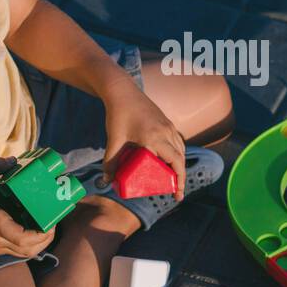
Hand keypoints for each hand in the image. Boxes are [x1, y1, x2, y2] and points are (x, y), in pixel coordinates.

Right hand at [0, 156, 55, 256]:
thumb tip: (14, 161)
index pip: (25, 238)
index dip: (43, 233)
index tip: (53, 219)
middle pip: (30, 250)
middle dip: (47, 238)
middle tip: (54, 221)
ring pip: (24, 253)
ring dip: (39, 243)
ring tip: (46, 225)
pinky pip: (16, 250)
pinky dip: (28, 242)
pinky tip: (31, 226)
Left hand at [101, 81, 186, 200]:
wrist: (122, 91)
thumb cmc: (118, 115)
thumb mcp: (113, 141)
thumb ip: (110, 162)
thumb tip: (106, 181)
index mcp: (155, 138)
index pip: (176, 162)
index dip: (179, 180)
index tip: (178, 194)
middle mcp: (166, 132)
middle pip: (180, 159)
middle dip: (179, 176)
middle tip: (174, 192)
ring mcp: (168, 125)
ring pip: (180, 149)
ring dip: (178, 164)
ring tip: (171, 178)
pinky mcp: (166, 122)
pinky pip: (177, 141)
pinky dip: (176, 153)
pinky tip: (169, 159)